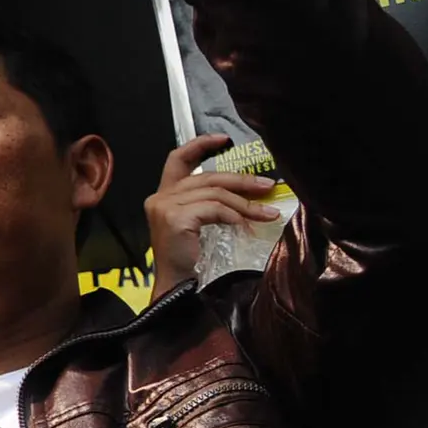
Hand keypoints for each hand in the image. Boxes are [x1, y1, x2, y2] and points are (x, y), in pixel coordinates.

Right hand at [145, 133, 280, 292]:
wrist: (176, 288)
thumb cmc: (188, 260)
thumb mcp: (198, 225)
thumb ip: (210, 205)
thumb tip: (252, 192)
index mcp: (162, 196)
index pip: (177, 160)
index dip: (200, 145)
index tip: (224, 139)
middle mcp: (159, 198)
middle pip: (206, 176)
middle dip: (241, 180)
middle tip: (268, 186)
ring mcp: (165, 207)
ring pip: (214, 193)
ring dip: (246, 204)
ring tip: (267, 213)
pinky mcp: (175, 219)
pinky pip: (215, 210)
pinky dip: (235, 217)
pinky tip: (247, 227)